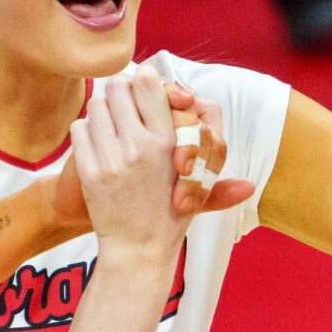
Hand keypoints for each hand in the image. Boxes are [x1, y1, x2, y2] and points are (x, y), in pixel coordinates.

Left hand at [69, 70, 252, 256]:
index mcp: (169, 142)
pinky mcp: (88, 169)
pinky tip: (98, 144)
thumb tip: (251, 187)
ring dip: (103, 111)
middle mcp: (140, 146)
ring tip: (111, 126)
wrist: (137, 250)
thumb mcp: (199, 194)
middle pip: (118, 86)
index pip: (147, 82)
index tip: (144, 91)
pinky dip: (87, 131)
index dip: (144, 81)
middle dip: (121, 93)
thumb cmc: (170, 217)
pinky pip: (80, 128)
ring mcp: (111, 157)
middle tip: (124, 107)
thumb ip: (215, 178)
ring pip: (97, 105)